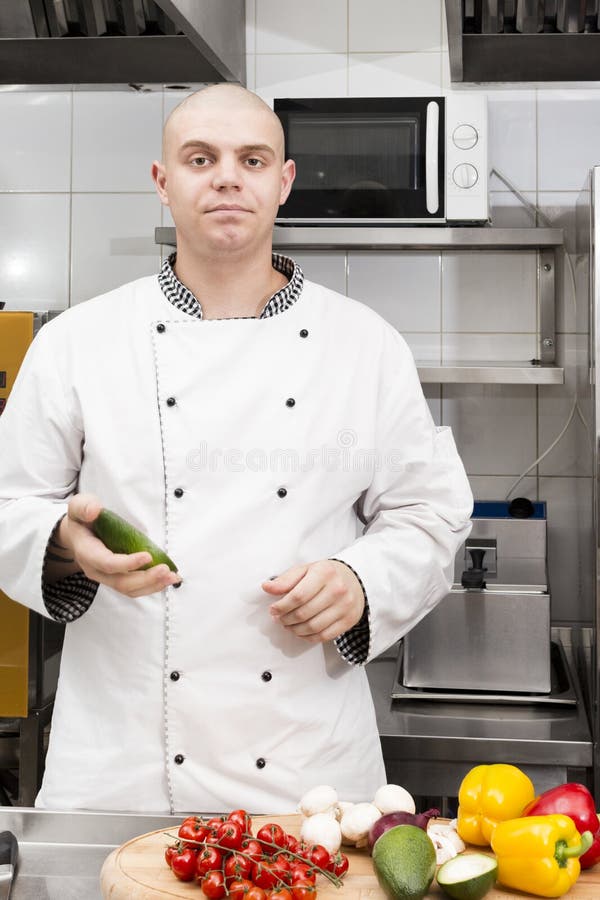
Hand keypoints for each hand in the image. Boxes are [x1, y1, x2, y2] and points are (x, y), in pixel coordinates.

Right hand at [56, 493, 180, 597]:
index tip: (147, 556)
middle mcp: (96, 569)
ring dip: (152, 585)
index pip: (107, 563)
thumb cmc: (82, 520)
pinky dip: (152, 586)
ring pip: (129, 589)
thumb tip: (94, 510)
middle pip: (121, 582)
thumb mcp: (79, 506)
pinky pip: (134, 588)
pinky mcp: (117, 579)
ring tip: (172, 577)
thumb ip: (84, 506)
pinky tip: (167, 579)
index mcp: (87, 552)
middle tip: (165, 569)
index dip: (128, 563)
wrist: (77, 534)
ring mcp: (106, 577)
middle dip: (145, 578)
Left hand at [262, 559, 364, 643]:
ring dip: (295, 630)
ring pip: (313, 627)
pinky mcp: (349, 620)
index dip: (281, 606)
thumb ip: (285, 579)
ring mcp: (345, 606)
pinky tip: (301, 631)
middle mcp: (337, 589)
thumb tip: (267, 587)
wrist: (355, 580)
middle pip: (304, 613)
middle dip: (286, 619)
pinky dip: (308, 637)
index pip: (298, 596)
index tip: (273, 609)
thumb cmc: (326, 575)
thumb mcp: (305, 570)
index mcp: (324, 573)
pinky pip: (324, 636)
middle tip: (279, 618)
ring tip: (288, 625)